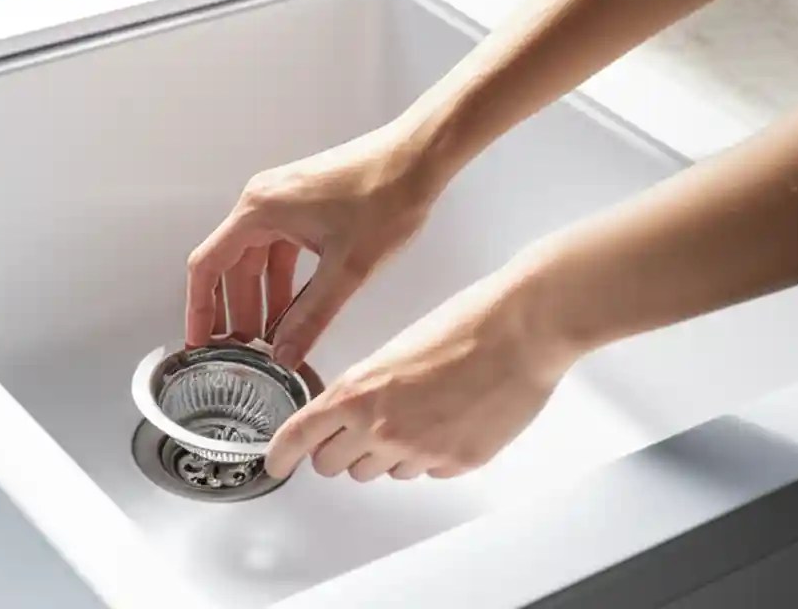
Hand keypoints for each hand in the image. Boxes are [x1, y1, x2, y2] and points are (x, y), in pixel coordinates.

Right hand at [185, 123, 447, 367]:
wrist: (420, 155)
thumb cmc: (387, 193)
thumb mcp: (348, 268)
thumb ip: (311, 317)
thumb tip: (285, 353)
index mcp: (259, 211)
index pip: (207, 265)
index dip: (199, 308)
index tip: (198, 341)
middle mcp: (263, 202)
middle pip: (231, 266)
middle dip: (234, 312)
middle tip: (236, 353)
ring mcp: (283, 202)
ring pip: (257, 260)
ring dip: (260, 300)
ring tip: (265, 342)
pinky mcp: (304, 205)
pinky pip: (280, 250)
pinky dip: (282, 283)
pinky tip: (291, 312)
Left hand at [265, 261, 580, 480]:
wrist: (522, 331)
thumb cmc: (465, 325)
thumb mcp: (393, 350)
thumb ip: (366, 388)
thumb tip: (354, 413)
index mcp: (358, 391)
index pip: (300, 435)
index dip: (281, 453)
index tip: (274, 462)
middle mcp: (382, 428)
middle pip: (334, 465)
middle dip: (338, 450)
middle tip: (355, 429)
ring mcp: (420, 451)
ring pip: (380, 472)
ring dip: (385, 453)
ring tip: (416, 413)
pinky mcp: (456, 464)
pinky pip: (425, 473)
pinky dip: (429, 455)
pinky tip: (449, 419)